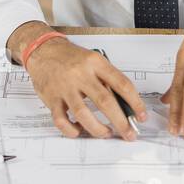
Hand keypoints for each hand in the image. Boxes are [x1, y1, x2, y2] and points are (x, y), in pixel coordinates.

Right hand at [22, 36, 146, 139]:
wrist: (42, 50)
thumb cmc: (70, 57)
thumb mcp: (93, 60)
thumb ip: (106, 79)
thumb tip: (123, 105)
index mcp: (95, 63)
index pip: (121, 84)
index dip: (135, 102)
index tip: (141, 115)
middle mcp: (80, 74)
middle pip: (105, 101)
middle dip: (120, 122)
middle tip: (129, 134)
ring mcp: (65, 87)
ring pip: (83, 113)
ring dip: (97, 129)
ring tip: (106, 133)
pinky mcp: (51, 98)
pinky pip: (61, 120)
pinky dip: (71, 130)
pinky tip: (79, 131)